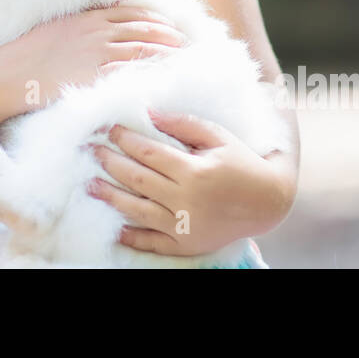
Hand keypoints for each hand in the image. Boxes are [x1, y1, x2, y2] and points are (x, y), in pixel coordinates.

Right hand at [0, 3, 185, 114]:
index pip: (132, 12)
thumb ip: (79, 28)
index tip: (170, 26)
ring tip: (183, 60)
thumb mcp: (54, 30)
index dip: (156, 19)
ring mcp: (96, 54)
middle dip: (169, 35)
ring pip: (143, 49)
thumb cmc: (24, 56)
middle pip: (144, 28)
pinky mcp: (94, 76)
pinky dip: (150, 73)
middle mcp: (96, 31)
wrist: (5, 75)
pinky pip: (130, 73)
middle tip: (186, 44)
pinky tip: (163, 78)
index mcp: (87, 18)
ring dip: (167, 54)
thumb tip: (94, 29)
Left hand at [86, 109, 293, 255]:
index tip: (109, 129)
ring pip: (138, 211)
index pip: (149, 153)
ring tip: (91, 184)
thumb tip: (148, 114)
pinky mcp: (185, 245)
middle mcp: (186, 201)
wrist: (267, 202)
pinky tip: (113, 226)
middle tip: (91, 150)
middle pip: (138, 180)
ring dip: (111, 197)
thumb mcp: (217, 136)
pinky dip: (131, 236)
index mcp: (194, 171)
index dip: (126, 139)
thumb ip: (183, 124)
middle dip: (111, 163)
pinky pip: (152, 242)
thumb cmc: (241, 162)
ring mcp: (184, 226)